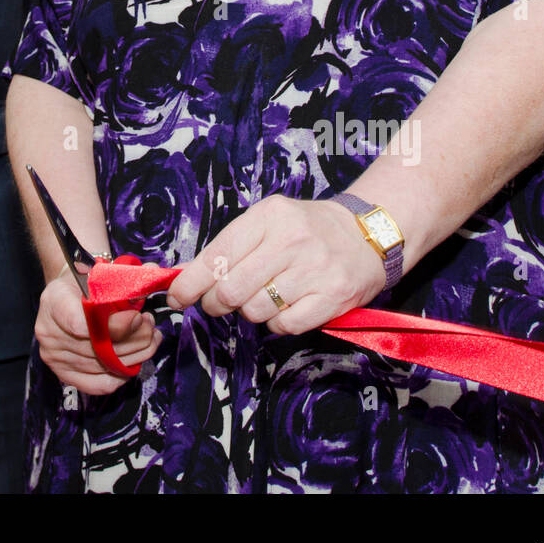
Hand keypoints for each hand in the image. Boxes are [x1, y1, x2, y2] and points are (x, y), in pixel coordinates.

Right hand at [35, 267, 162, 395]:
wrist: (69, 294)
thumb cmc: (86, 281)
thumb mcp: (101, 270)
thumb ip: (125, 275)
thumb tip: (153, 274)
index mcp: (54, 300)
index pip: (81, 324)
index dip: (115, 326)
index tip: (137, 317)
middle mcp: (49, 331)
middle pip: (97, 347)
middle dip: (134, 338)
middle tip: (150, 325)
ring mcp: (54, 356)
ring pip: (103, 366)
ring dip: (135, 353)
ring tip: (149, 337)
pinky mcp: (63, 374)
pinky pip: (98, 384)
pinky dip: (121, 374)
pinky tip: (134, 358)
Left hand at [166, 194, 385, 335]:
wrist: (366, 235)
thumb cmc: (305, 230)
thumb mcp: (267, 222)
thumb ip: (231, 247)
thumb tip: (186, 278)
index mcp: (267, 217)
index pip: (217, 255)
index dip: (191, 282)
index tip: (177, 298)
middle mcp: (290, 241)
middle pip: (231, 290)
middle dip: (216, 303)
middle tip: (218, 303)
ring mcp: (314, 270)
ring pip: (256, 311)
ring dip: (251, 312)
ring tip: (263, 297)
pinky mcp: (333, 297)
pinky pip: (285, 325)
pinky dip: (278, 323)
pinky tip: (286, 307)